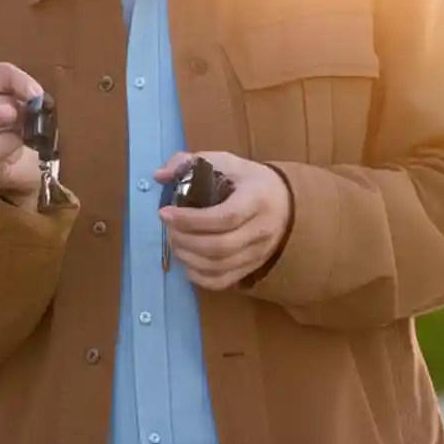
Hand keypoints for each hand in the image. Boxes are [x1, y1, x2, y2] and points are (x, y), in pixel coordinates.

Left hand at [155, 151, 291, 290]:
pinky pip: (223, 281)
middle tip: (168, 229)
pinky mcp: (252, 267)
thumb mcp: (222, 162)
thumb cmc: (246, 180)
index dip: (190, 219)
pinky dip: (199, 276)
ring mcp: (259, 252)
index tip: (165, 213)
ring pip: (219, 266)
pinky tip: (187, 261)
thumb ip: (189, 163)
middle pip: (220, 246)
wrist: (284, 202)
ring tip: (174, 242)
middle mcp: (261, 230)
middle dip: (185, 240)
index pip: (225, 217)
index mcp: (256, 199)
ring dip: (188, 257)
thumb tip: (159, 176)